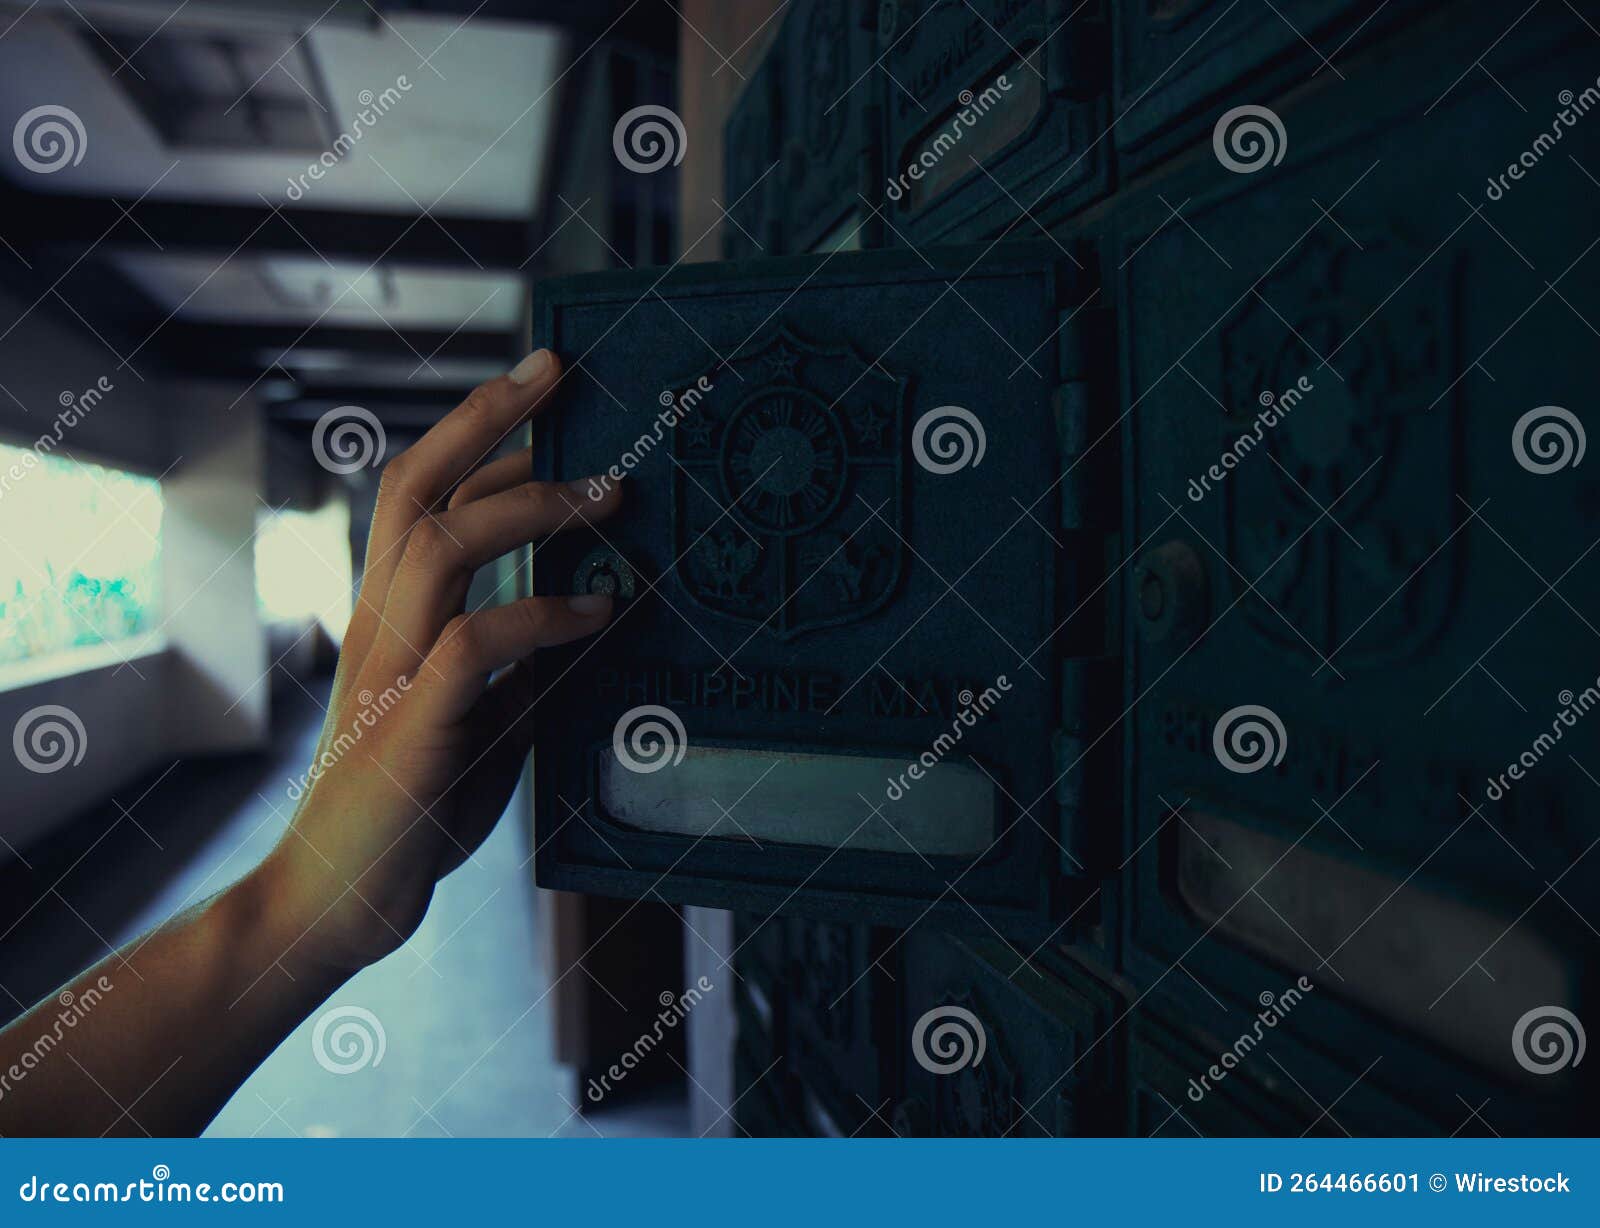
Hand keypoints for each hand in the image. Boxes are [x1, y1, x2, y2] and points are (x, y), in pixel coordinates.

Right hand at [257, 349, 621, 973]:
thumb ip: (526, 670)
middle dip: (485, 418)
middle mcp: (380, 624)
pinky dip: (548, 615)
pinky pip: (478, 641)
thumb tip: (601, 616)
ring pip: (441, 544)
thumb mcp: (486, 723)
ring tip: (611, 496)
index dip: (479, 436)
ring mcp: (389, 669)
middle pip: (414, 487)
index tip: (546, 395)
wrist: (339, 903)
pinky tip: (605, 610)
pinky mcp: (413, 724)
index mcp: (390, 616)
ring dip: (532, 507)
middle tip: (557, 369)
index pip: (422, 496)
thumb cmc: (412, 810)